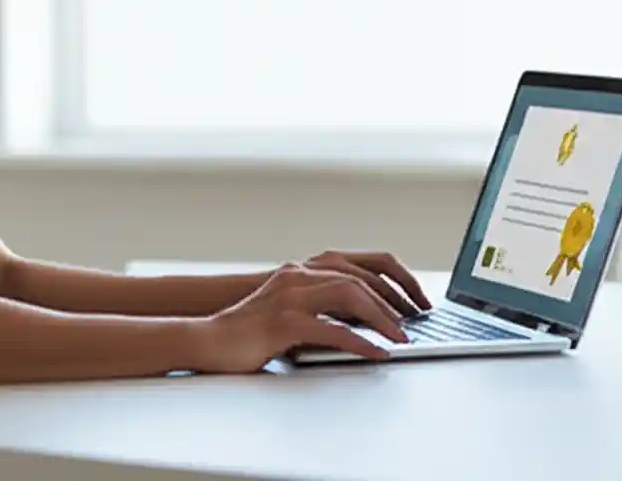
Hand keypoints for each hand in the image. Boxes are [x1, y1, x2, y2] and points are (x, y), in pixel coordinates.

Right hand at [198, 265, 409, 373]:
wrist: (209, 340)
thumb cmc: (249, 331)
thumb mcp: (289, 310)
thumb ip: (320, 307)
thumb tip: (364, 321)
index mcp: (302, 271)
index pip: (358, 268)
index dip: (390, 284)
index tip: (412, 303)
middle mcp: (298, 276)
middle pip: (358, 280)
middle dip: (392, 302)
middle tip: (413, 323)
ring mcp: (290, 297)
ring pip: (350, 297)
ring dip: (381, 320)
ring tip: (400, 338)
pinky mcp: (284, 322)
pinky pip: (333, 330)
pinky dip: (360, 342)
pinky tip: (375, 353)